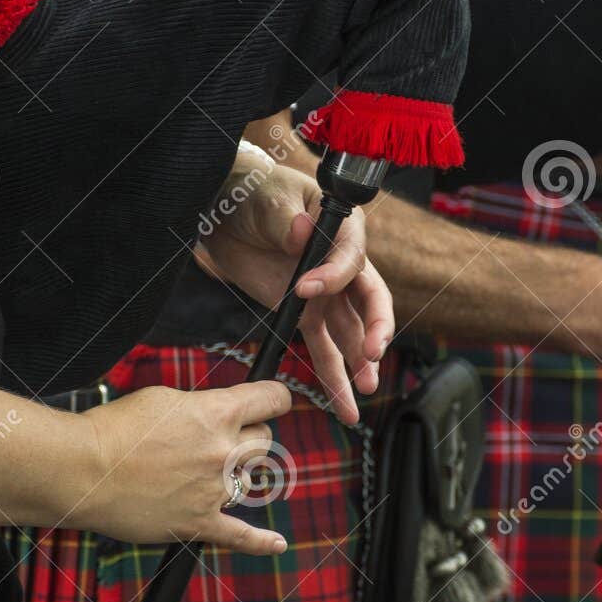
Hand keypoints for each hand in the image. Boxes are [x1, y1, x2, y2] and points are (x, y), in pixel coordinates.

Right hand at [78, 382, 293, 553]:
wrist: (83, 470)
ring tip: (204, 471)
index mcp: (216, 413)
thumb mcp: (164, 398)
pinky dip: (261, 542)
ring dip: (235, 474)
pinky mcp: (198, 523)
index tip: (275, 401)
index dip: (276, 398)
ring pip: (251, 480)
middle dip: (250, 436)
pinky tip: (277, 545)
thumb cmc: (115, 429)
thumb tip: (217, 414)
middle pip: (264, 441)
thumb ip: (200, 407)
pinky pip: (240, 536)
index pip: (271, 400)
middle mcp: (223, 451)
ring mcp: (214, 489)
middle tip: (222, 439)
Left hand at [195, 143, 393, 422]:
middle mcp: (344, 266)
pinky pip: (325, 350)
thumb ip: (287, 218)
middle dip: (375, 331)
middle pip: (371, 303)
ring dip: (359, 364)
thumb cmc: (257, 194)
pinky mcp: (305, 315)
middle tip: (372, 354)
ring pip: (352, 334)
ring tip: (364, 393)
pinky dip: (334, 378)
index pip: (353, 259)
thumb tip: (303, 232)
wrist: (226, 213)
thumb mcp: (271, 198)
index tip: (304, 288)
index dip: (334, 277)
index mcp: (344, 229)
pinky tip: (345, 406)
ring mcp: (328, 295)